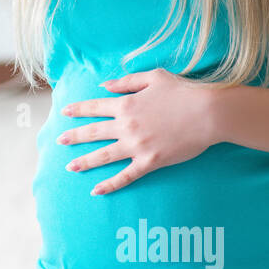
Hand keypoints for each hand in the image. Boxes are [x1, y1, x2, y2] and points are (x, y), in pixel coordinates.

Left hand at [55, 68, 216, 195]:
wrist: (209, 113)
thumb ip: (127, 81)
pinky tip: (96, 191)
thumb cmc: (184, 92)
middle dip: (74, 136)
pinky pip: (125, 176)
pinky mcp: (150, 162)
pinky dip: (110, 185)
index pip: (95, 107)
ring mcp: (137, 145)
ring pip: (103, 156)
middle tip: (59, 141)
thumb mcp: (154, 77)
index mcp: (126, 103)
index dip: (78, 110)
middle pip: (93, 132)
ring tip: (70, 167)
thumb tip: (104, 85)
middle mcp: (126, 125)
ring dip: (84, 162)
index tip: (64, 112)